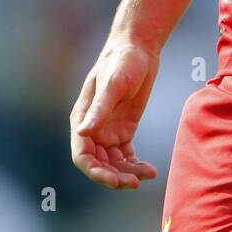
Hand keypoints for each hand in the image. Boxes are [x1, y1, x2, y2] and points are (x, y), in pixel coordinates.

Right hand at [70, 40, 159, 190]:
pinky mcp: (124, 131)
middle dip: (113, 177)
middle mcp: (92, 129)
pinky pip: (126, 157)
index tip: (113, 180)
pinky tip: (150, 171)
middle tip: (133, 183)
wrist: (139, 49)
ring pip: (113, 164)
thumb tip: (83, 132)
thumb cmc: (121, 61)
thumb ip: (100, 108)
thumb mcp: (112, 84)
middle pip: (98, 164)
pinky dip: (136, 166)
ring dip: (126, 174)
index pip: (82, 155)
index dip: (95, 172)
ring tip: (147, 175)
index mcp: (82, 119)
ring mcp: (108, 132)